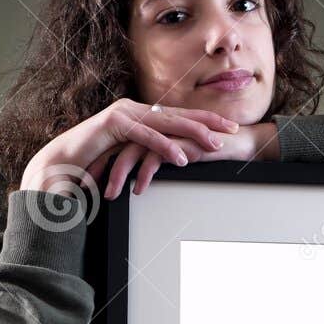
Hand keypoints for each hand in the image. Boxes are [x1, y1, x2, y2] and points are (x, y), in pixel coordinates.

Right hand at [17, 97, 240, 197]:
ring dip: (193, 133)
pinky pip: (145, 137)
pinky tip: (181, 157)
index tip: (228, 128)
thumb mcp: (125, 157)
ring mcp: (124, 113)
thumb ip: (144, 154)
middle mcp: (134, 109)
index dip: (205, 121)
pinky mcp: (114, 124)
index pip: (178, 117)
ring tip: (215, 144)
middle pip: (178, 115)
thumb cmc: (91, 163)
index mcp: (139, 115)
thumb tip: (167, 161)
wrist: (61, 161)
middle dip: (208, 122)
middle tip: (233, 129)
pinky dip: (164, 147)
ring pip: (166, 123)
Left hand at [90, 119, 279, 198]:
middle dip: (99, 168)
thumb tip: (137, 178)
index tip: (87, 180)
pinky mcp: (176, 141)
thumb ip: (156, 160)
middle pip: (116, 146)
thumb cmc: (207, 152)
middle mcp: (152, 127)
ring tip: (109, 196)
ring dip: (117, 176)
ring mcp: (164, 132)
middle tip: (86, 189)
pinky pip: (153, 158)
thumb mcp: (175, 157)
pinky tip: (137, 191)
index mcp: (149, 129)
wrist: (237, 143)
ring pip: (130, 152)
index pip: (116, 144)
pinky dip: (143, 175)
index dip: (101, 161)